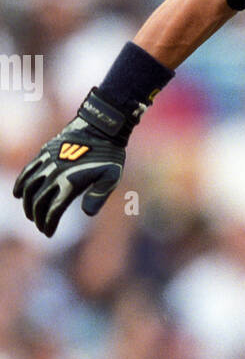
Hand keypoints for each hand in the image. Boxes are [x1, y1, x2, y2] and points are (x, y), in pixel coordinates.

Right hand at [13, 111, 125, 237]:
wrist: (101, 126)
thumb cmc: (109, 154)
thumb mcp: (112, 176)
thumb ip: (99, 195)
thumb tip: (87, 213)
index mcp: (70, 183)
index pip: (53, 210)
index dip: (48, 223)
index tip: (48, 233)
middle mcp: (55, 173)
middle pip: (38, 201)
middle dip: (37, 217)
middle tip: (41, 226)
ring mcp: (47, 162)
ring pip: (28, 187)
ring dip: (27, 203)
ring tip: (30, 214)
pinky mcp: (44, 153)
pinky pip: (27, 171)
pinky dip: (20, 183)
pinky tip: (17, 193)